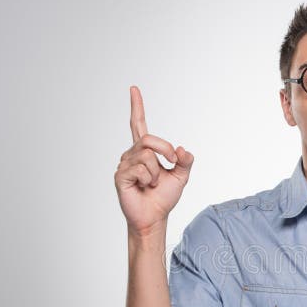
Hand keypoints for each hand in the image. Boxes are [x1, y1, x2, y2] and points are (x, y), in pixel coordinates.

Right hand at [114, 86, 193, 235]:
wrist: (155, 217)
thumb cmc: (164, 197)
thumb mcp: (182, 176)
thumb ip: (186, 160)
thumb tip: (182, 149)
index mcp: (144, 151)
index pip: (138, 125)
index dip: (137, 107)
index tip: (134, 89)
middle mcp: (131, 154)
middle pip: (149, 139)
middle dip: (165, 150)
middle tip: (170, 165)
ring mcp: (124, 164)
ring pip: (147, 156)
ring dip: (157, 172)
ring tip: (152, 184)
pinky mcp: (120, 176)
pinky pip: (140, 169)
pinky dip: (149, 179)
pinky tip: (144, 187)